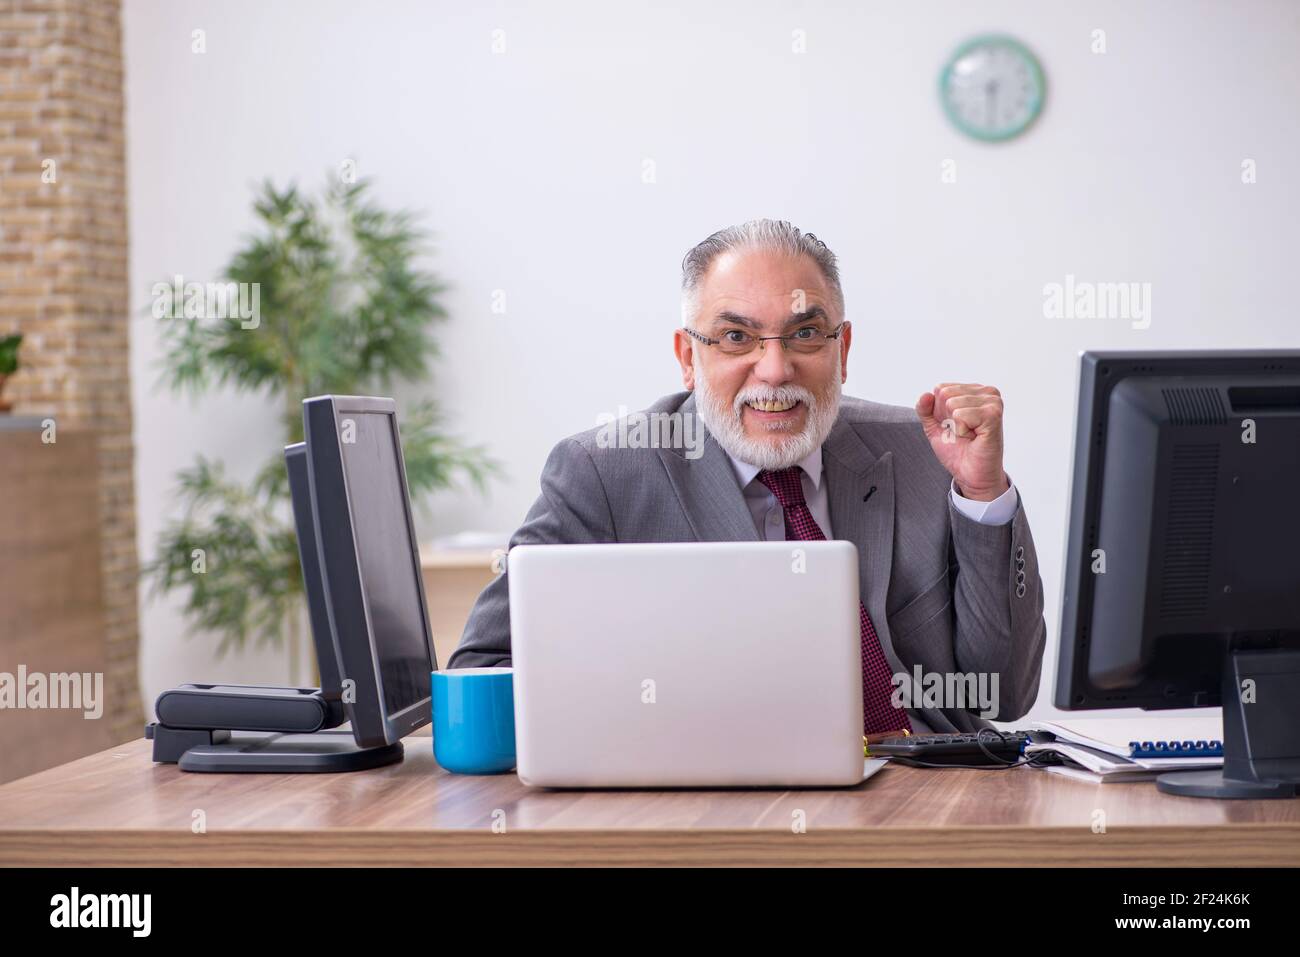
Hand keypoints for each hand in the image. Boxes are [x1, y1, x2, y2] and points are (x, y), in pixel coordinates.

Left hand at [915, 383, 1009, 501]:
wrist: (970, 475)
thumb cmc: (958, 450)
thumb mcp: (934, 427)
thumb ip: (925, 409)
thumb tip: (925, 394)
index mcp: (973, 390)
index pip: (940, 388)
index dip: (940, 412)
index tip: (955, 426)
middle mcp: (986, 392)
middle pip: (945, 393)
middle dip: (947, 418)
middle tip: (963, 432)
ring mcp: (992, 402)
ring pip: (951, 403)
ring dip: (955, 426)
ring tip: (970, 435)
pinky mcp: (993, 415)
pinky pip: (960, 414)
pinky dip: (961, 430)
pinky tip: (974, 437)